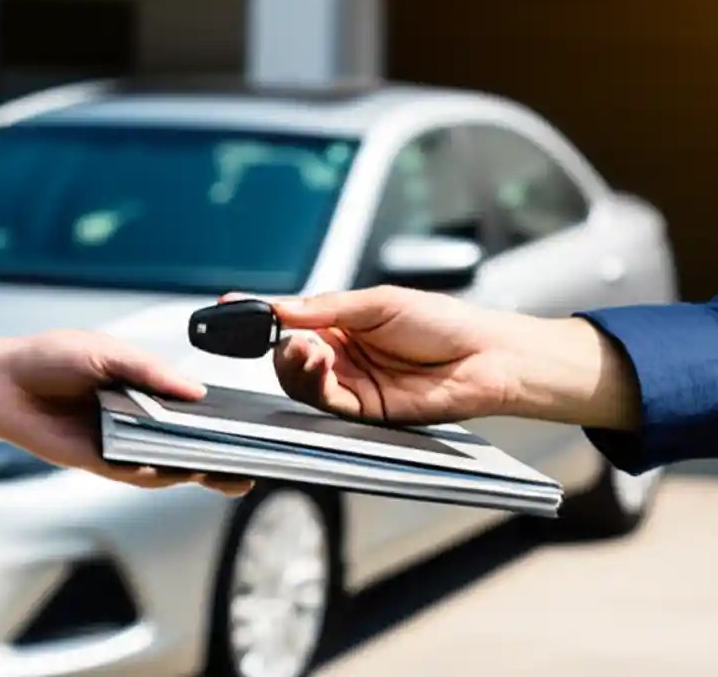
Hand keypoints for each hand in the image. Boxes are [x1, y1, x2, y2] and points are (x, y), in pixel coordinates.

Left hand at [0, 330, 252, 495]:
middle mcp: (141, 421)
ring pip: (170, 465)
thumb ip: (151, 372)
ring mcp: (124, 445)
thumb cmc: (53, 358)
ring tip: (226, 472)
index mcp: (148, 390)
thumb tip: (195, 391)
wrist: (3, 381)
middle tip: (253, 465)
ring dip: (198, 471)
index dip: (225, 420)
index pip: (195, 409)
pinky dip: (159, 475)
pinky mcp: (102, 463)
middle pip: (190, 445)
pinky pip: (137, 475)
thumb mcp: (108, 353)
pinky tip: (179, 472)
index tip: (258, 427)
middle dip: (222, 458)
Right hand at [228, 286, 640, 429]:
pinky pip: (328, 404)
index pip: (290, 322)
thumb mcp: (378, 303)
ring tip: (308, 348)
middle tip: (287, 335)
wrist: (487, 358)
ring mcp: (352, 386)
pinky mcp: (366, 414)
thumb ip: (326, 308)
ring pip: (303, 383)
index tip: (229, 309)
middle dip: (279, 345)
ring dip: (297, 365)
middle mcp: (343, 357)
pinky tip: (321, 365)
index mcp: (342, 325)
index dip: (260, 317)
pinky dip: (316, 386)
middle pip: (289, 357)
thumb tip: (280, 307)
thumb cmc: (443, 322)